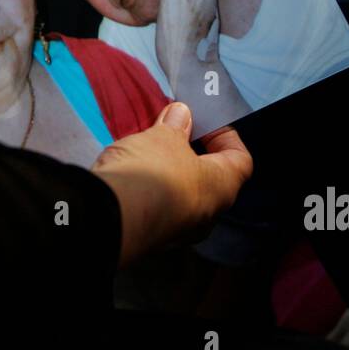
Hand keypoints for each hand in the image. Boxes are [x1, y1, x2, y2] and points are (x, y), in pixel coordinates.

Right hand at [93, 102, 251, 266]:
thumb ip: (176, 125)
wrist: (108, 218)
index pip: (240, 160)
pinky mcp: (151, 235)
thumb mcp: (163, 137)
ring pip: (182, 193)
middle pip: (209, 177)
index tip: (205, 120)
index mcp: (222, 189)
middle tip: (174, 128)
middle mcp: (207, 215)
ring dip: (169, 168)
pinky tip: (134, 169)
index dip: (227, 136)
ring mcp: (178, 230)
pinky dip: (152, 186)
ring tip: (149, 145)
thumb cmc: (151, 172)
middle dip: (192, 150)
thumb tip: (182, 114)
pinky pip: (160, 205)